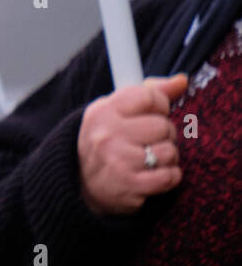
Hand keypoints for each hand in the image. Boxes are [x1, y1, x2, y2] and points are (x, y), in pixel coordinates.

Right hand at [77, 74, 187, 215]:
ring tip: (151, 158)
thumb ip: (148, 93)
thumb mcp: (115, 112)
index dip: (160, 105)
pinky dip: (169, 176)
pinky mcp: (130, 185)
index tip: (155, 113)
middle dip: (165, 134)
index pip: (148, 96)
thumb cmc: (106, 141)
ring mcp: (118, 160)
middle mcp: (108, 134)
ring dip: (167, 157)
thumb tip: (181, 80)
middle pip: (163, 126)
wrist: (82, 183)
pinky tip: (154, 175)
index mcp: (103, 111)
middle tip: (151, 140)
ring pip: (169, 151)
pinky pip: (170, 176)